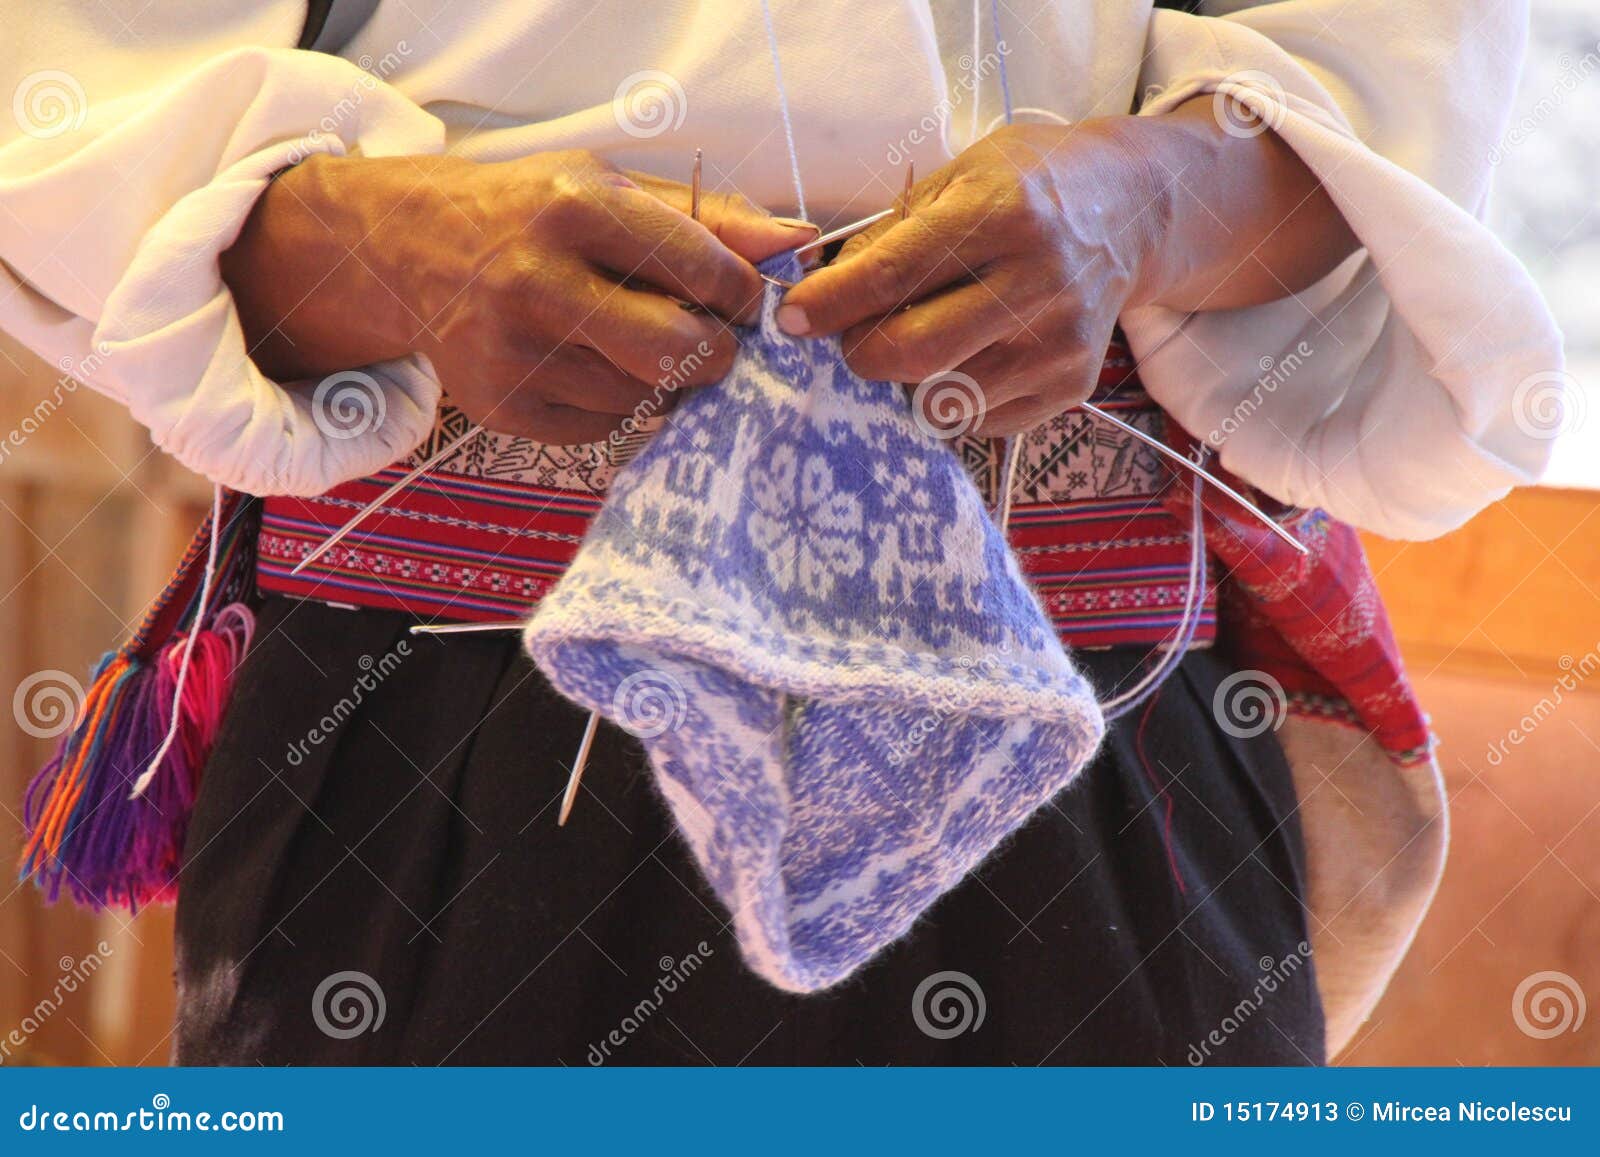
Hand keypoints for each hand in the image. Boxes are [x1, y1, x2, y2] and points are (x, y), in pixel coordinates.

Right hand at [223, 149, 816, 443]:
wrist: (407, 249)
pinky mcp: (503, 407)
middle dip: (716, 354)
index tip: (741, 298)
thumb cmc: (531, 213)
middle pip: (676, 352)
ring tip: (631, 340)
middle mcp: (536, 280)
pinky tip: (589, 364)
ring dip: (663, 379)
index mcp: (572, 207)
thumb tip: (798, 241)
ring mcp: (513, 352)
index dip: (740, 292)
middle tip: (712, 342)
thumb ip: (707, 218)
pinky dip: (617, 402)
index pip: (698, 266)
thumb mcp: (610, 188)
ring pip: (644, 396)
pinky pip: (604, 425)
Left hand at [773, 122, 1161, 437]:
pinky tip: (971, 354)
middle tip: (856, 337)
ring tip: (924, 337)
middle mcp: (1037, 281)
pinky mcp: (1071, 385)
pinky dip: (953, 397)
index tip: (791, 319)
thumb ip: (888, 237)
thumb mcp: (958, 178)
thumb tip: (818, 296)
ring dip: (909, 380)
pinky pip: (979, 419)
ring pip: (941, 398)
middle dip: (862, 353)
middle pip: (913, 353)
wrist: (1132, 212)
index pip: (893, 275)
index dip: (830, 304)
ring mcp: (1059, 342)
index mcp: (1001, 214)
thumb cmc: (1028, 188)